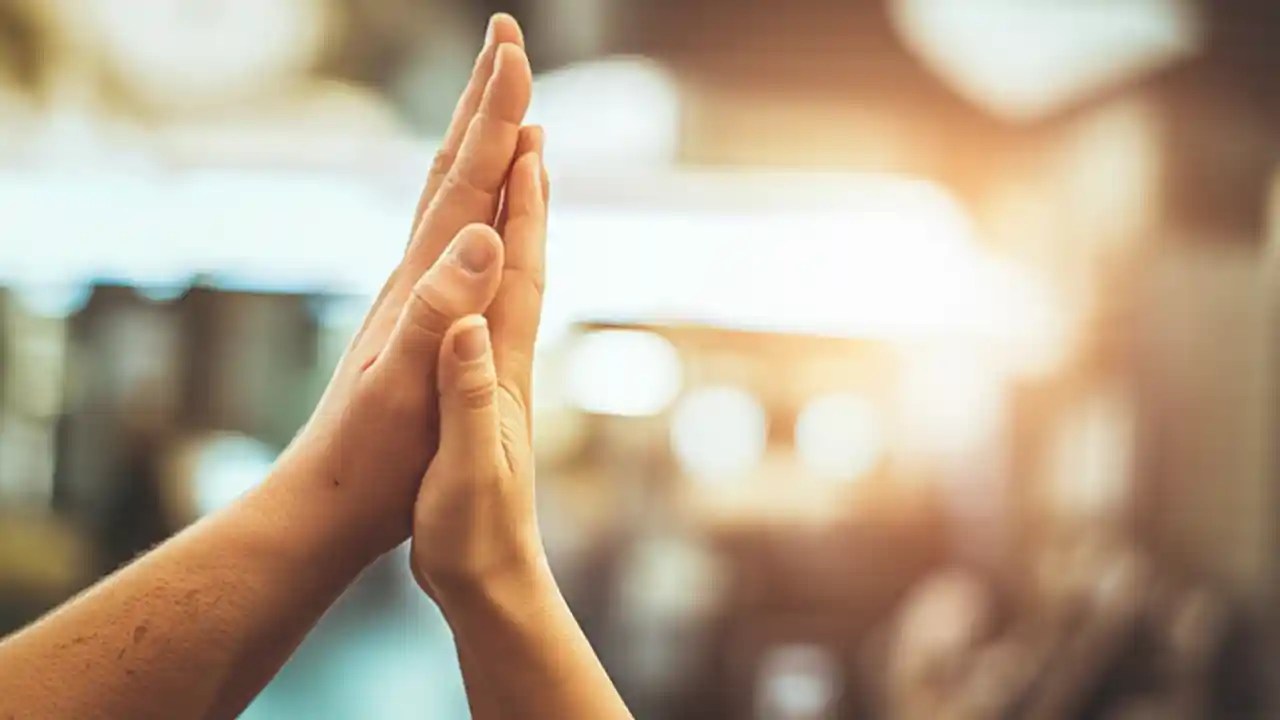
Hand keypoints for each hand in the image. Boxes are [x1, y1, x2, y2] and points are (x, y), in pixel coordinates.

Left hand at [274, 15, 535, 558]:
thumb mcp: (404, 388)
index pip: (464, 183)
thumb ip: (439, 314)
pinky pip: (453, 239)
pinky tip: (480, 207)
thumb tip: (483, 237)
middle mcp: (418, 275)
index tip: (517, 55)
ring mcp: (417, 294)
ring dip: (480, 143)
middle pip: (454, 170)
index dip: (494, 119)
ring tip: (505, 106)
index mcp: (422, 283)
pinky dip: (475, 202)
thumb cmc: (370, 458)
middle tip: (507, 40)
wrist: (326, 501)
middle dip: (485, 103)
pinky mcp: (420, 319)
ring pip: (452, 199)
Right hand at [410, 134, 548, 599]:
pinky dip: (485, 279)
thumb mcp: (466, 467)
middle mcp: (507, 364)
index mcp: (502, 371)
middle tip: (534, 134)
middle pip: (522, 266)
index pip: (518, 275)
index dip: (524, 211)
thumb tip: (467, 323)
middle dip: (528, 200)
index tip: (531, 144)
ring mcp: (495, 380)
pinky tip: (477, 275)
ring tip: (514, 185)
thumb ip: (466, 398)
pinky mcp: (476, 400)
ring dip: (511, 231)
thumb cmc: (474, 532)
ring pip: (507, 288)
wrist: (488, 580)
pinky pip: (486, 317)